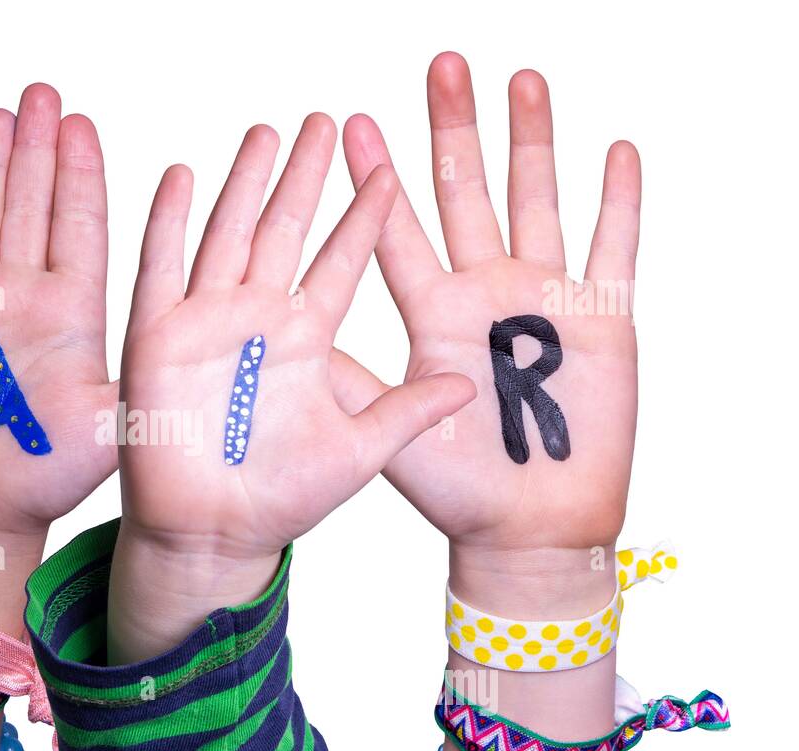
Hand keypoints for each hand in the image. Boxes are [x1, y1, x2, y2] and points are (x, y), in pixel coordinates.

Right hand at [0, 84, 115, 554]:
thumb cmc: (46, 477)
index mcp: (71, 314)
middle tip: (45, 94)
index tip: (83, 125)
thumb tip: (189, 355)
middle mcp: (21, 300)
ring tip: (2, 117)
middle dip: (36, 149)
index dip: (78, 175)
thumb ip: (139, 389)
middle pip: (29, 207)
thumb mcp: (109, 431)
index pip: (76, 226)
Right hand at [110, 115, 475, 660]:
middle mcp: (259, 319)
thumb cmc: (282, 499)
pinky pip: (162, 269)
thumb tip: (468, 385)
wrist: (215, 534)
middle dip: (304, 178)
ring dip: (245, 185)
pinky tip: (183, 176)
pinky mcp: (158, 338)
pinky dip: (168, 224)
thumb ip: (408, 411)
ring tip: (268, 134)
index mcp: (307, 339)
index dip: (362, 218)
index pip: (338, 262)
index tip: (390, 173)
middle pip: (284, 231)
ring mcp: (207, 323)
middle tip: (325, 122)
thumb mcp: (361, 451)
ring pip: (228, 235)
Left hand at [341, 54, 640, 612]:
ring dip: (530, 141)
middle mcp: (484, 296)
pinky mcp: (604, 320)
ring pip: (536, 201)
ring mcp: (543, 301)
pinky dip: (619, 202)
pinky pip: (616, 248)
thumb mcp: (384, 438)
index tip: (349, 126)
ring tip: (519, 80)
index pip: (394, 236)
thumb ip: (347, 385)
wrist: (528, 531)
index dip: (373, 183)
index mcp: (430, 317)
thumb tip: (284, 338)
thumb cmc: (457, 493)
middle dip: (452, 131)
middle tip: (441, 65)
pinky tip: (615, 151)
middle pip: (465, 195)